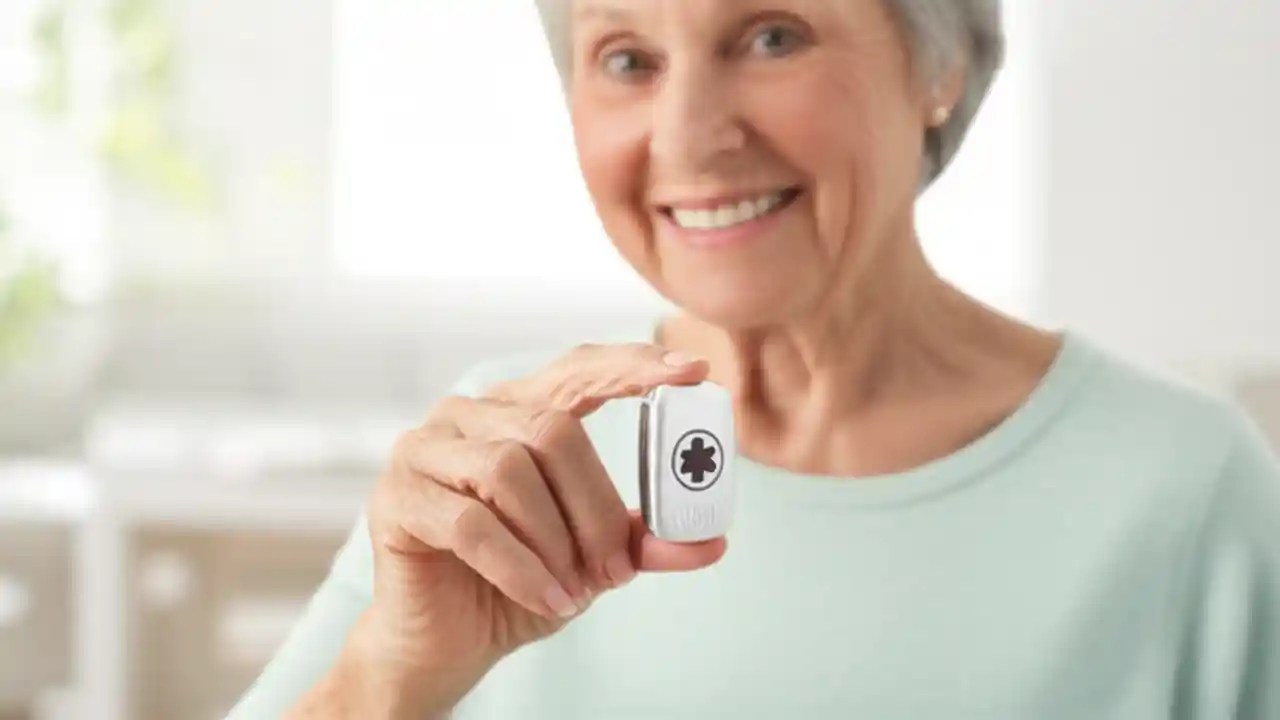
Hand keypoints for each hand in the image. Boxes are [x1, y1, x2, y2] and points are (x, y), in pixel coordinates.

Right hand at [297, 343, 727, 718]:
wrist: (444, 645)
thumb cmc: (517, 584)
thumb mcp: (591, 562)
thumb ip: (641, 541)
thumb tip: (713, 542)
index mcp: (516, 411)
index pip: (577, 370)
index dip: (632, 366)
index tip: (692, 371)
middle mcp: (467, 415)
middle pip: (552, 429)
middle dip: (596, 506)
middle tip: (618, 568)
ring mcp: (423, 450)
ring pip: (511, 470)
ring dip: (555, 541)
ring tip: (574, 590)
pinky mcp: (396, 498)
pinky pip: (471, 523)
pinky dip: (521, 567)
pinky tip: (547, 599)